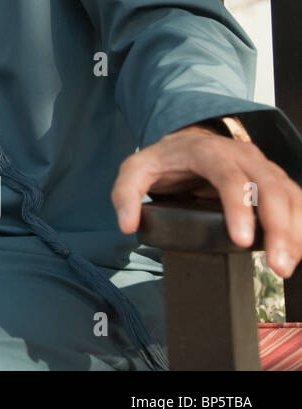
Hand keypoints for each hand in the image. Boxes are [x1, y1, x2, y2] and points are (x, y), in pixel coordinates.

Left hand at [113, 120, 301, 277]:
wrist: (186, 141)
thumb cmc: (164, 159)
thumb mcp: (135, 170)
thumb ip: (125, 193)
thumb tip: (127, 224)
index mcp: (208, 152)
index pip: (230, 178)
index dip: (239, 208)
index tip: (241, 240)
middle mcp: (242, 156)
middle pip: (269, 189)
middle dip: (278, 228)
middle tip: (277, 265)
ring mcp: (262, 167)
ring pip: (288, 195)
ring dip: (294, 231)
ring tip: (286, 266)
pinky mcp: (274, 181)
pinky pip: (295, 201)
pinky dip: (299, 226)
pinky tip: (296, 252)